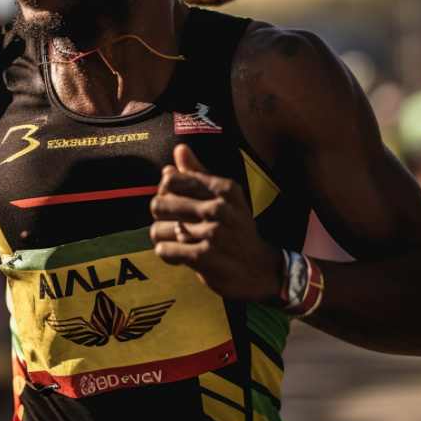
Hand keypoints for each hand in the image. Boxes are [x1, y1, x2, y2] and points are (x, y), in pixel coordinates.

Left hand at [150, 144, 282, 301]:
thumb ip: (199, 173)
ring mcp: (213, 233)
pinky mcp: (205, 258)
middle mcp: (220, 208)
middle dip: (161, 217)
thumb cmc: (237, 230)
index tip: (175, 203)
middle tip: (173, 225)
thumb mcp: (226, 198)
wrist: (261, 270)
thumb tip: (179, 150)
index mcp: (224, 189)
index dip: (165, 193)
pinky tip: (179, 256)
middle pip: (159, 203)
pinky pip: (164, 250)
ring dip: (163, 238)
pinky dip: (167, 254)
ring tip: (177, 241)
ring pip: (158, 229)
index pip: (171, 180)